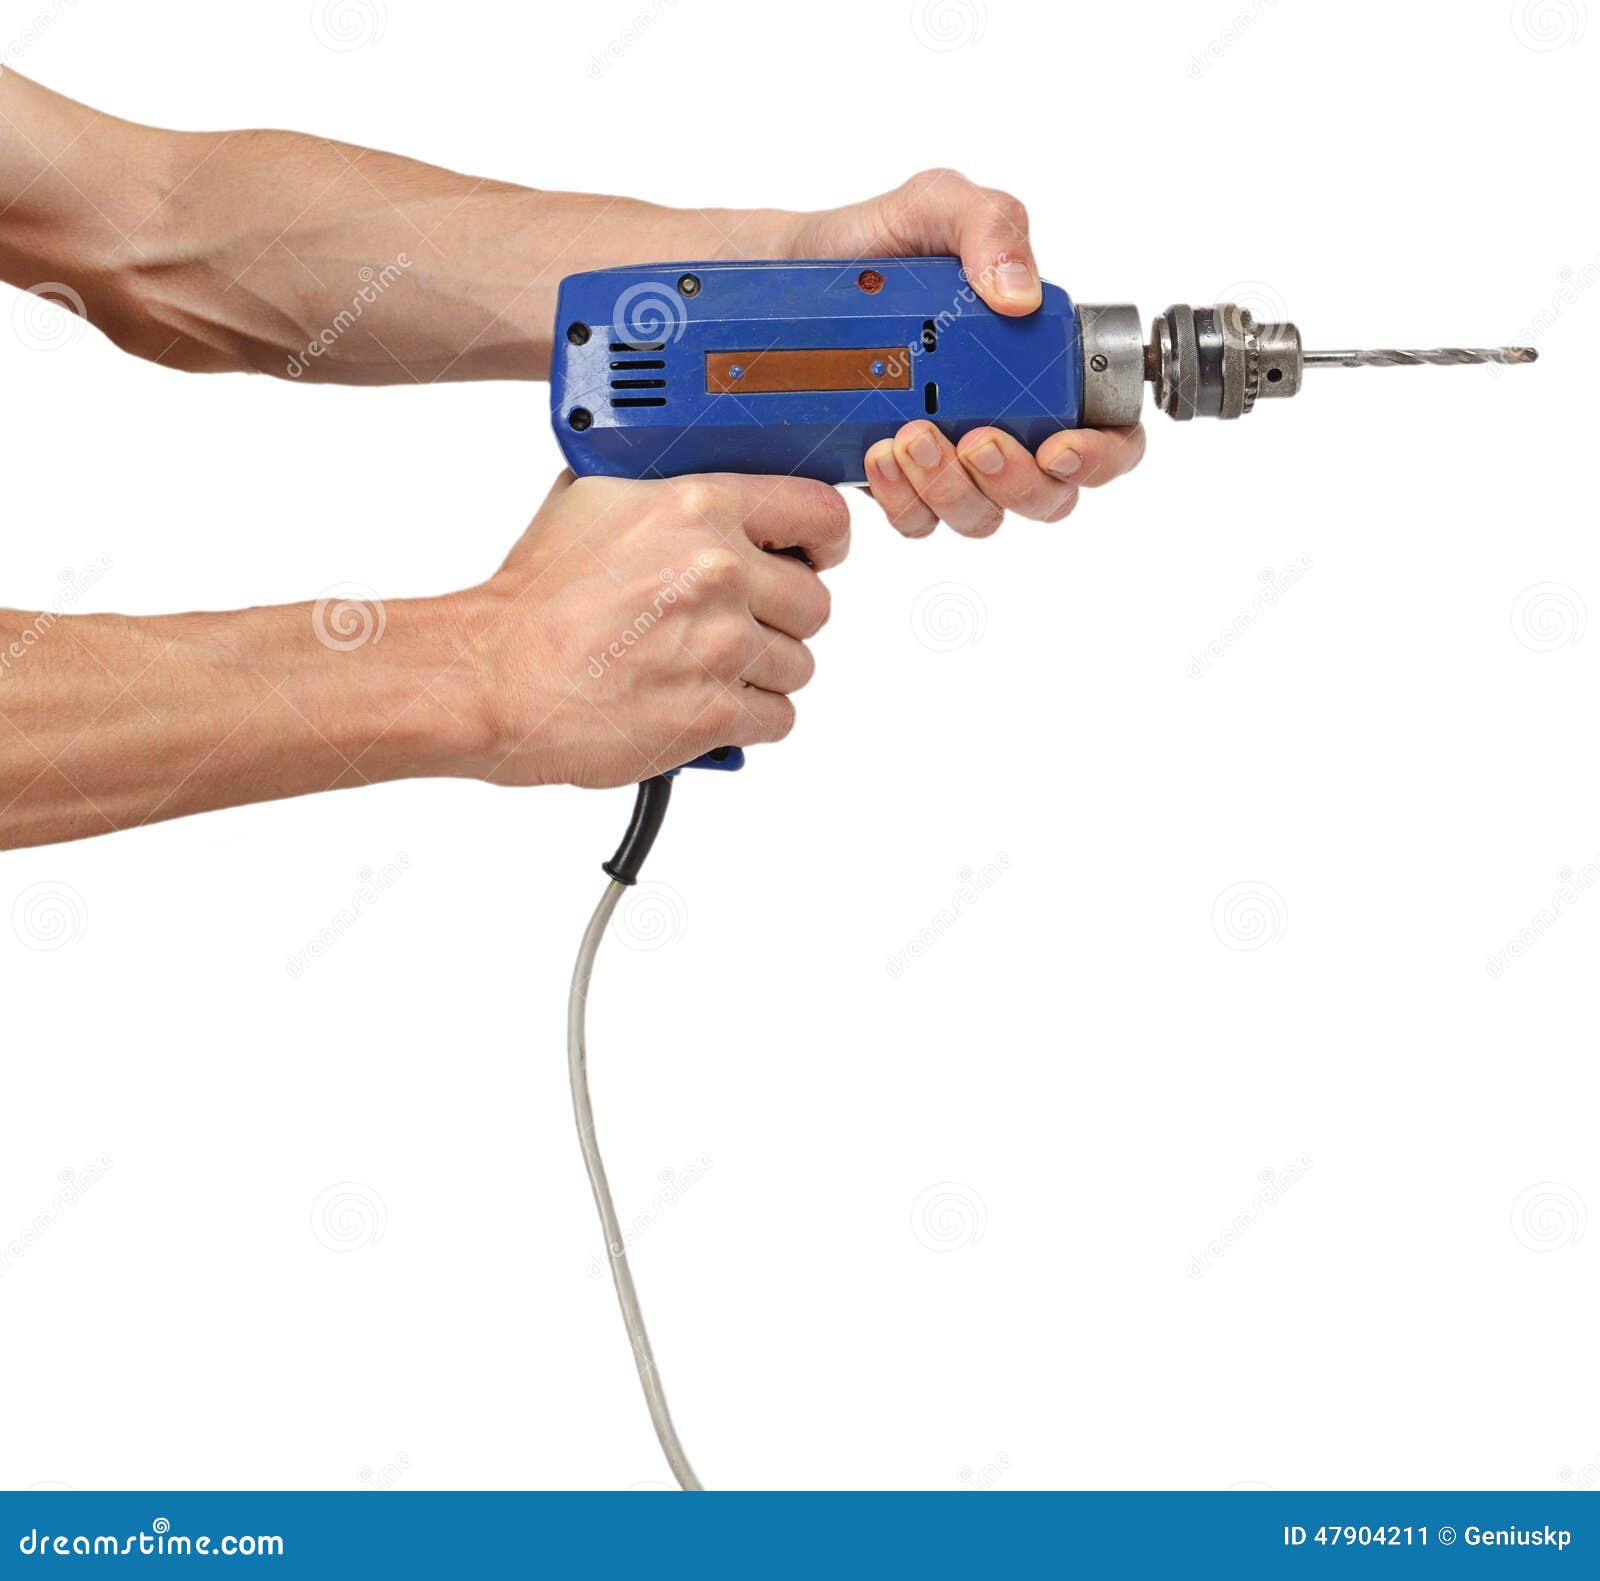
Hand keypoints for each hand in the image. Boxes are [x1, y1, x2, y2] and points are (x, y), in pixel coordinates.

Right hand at [460, 471, 847, 788]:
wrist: (490, 674)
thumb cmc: (532, 599)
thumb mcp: (593, 502)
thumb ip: (665, 494)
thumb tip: (711, 493)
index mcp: (699, 508)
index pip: (821, 515)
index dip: (825, 544)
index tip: (814, 558)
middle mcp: (718, 572)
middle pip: (815, 603)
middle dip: (781, 619)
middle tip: (735, 626)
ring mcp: (720, 646)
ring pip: (798, 664)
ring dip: (762, 672)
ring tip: (707, 668)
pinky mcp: (712, 713)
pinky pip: (778, 718)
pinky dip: (749, 719)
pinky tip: (707, 704)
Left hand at [787, 168, 1145, 536]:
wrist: (785, 278)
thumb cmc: (876, 245)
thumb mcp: (935, 205)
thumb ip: (990, 225)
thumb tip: (1019, 297)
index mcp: (1039, 363)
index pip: (1106, 431)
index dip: (1101, 455)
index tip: (1059, 445)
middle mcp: (1007, 420)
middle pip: (1048, 494)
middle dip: (1017, 480)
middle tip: (976, 439)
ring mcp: (951, 460)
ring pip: (981, 516)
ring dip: (952, 490)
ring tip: (909, 437)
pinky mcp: (897, 483)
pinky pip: (917, 521)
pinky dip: (903, 501)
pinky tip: (877, 455)